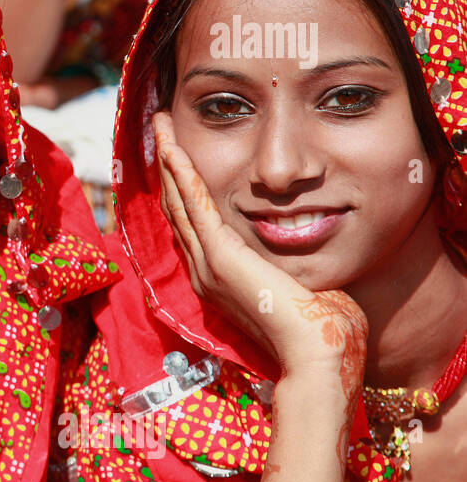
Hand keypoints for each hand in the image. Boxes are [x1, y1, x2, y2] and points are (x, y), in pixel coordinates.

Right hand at [152, 112, 366, 394]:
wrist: (317, 355)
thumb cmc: (321, 330)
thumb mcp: (300, 287)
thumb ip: (291, 265)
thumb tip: (307, 246)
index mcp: (219, 279)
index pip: (191, 225)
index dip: (181, 187)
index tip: (177, 155)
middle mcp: (204, 271)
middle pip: (175, 207)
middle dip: (167, 164)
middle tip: (160, 127)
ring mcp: (208, 264)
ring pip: (178, 201)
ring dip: (168, 160)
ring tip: (160, 126)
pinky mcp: (221, 257)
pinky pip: (195, 206)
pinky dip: (183, 175)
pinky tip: (174, 149)